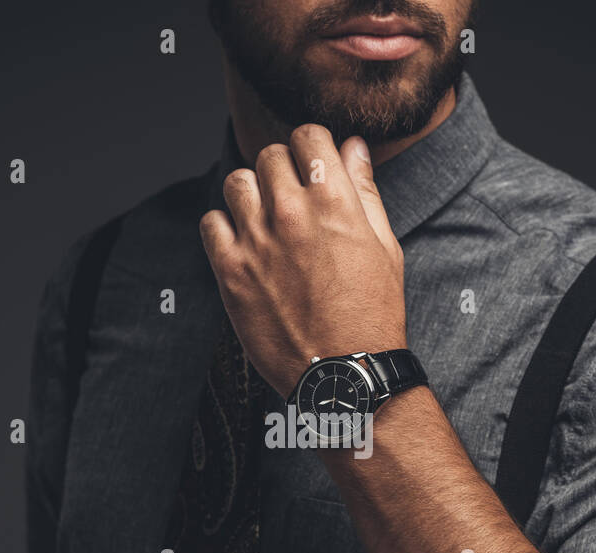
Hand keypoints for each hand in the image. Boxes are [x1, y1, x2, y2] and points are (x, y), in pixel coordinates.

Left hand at [199, 125, 406, 396]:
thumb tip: (353, 147)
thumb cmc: (372, 313)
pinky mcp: (231, 272)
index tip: (310, 166)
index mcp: (335, 201)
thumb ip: (365, 190)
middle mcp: (292, 213)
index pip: (308, 135)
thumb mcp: (384, 246)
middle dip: (280, 171)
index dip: (310, 147)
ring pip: (236, 182)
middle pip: (269, 156)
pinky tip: (243, 246)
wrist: (344, 374)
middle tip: (289, 200)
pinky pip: (211, 222)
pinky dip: (223, 227)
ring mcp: (258, 241)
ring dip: (250, 195)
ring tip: (264, 221)